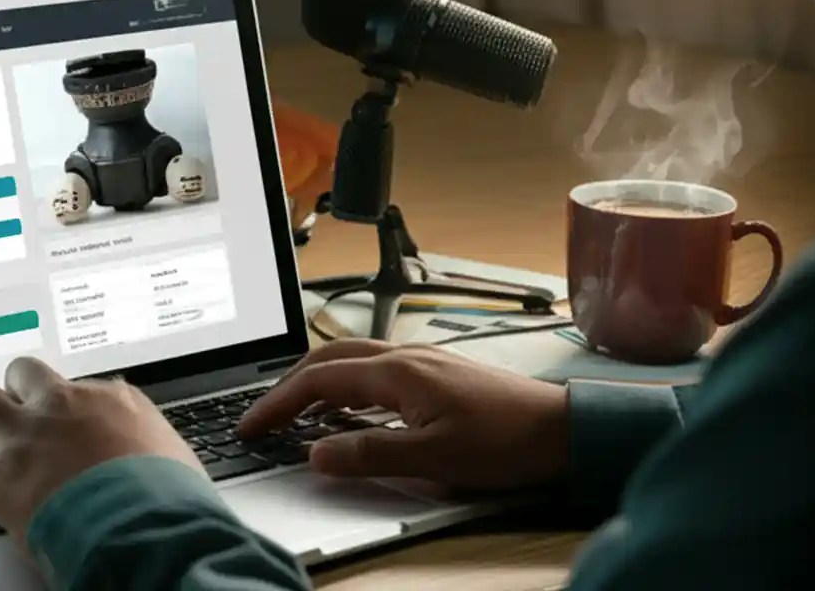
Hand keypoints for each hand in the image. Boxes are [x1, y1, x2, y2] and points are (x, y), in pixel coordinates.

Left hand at [0, 357, 200, 541]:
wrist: (145, 526)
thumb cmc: (169, 497)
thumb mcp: (173, 453)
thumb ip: (149, 440)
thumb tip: (152, 449)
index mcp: (109, 398)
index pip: (77, 386)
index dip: (68, 407)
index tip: (68, 421)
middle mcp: (62, 405)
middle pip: (23, 373)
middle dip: (18, 392)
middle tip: (22, 417)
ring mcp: (25, 435)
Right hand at [238, 340, 569, 489]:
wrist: (564, 428)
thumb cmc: (508, 440)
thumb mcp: (433, 458)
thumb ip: (370, 454)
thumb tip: (317, 454)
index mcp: (397, 371)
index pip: (317, 380)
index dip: (277, 403)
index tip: (251, 425)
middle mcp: (404, 356)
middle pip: (326, 359)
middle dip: (286, 386)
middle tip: (261, 417)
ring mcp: (420, 361)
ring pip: (349, 360)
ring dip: (313, 382)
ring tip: (292, 412)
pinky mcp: (434, 373)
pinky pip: (372, 369)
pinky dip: (343, 386)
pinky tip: (345, 410)